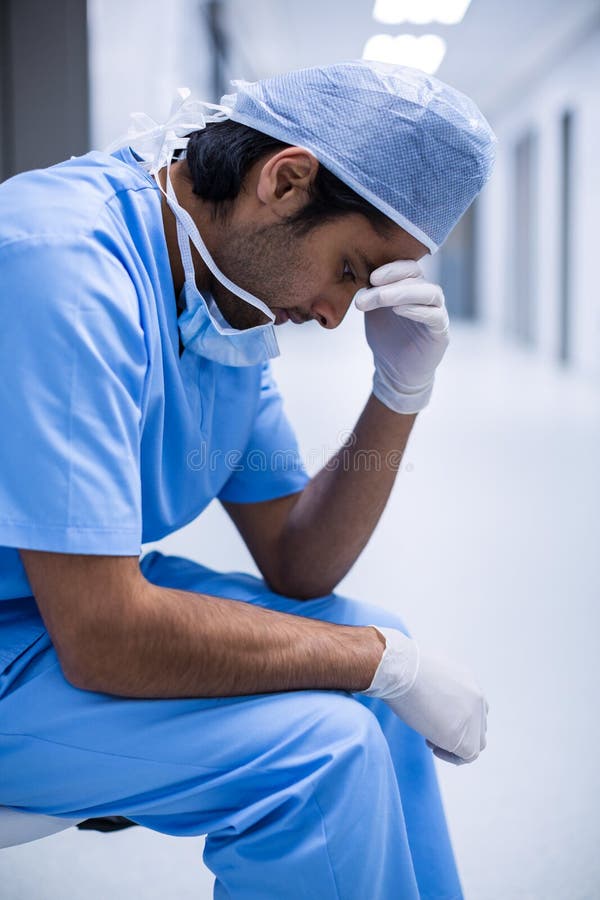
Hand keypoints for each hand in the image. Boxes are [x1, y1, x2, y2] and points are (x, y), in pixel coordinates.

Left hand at [354, 260, 448, 413]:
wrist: (395, 370)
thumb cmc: (386, 338)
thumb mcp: (373, 312)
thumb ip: (370, 293)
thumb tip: (356, 275)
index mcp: (411, 287)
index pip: (407, 267)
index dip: (391, 268)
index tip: (370, 277)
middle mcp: (426, 296)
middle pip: (417, 276)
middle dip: (392, 279)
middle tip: (370, 285)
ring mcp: (437, 312)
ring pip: (430, 293)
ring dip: (403, 292)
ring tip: (381, 298)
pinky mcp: (441, 331)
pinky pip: (435, 315)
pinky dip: (417, 310)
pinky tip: (398, 310)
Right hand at [360, 626, 487, 764]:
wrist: (399, 670)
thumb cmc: (401, 667)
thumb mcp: (424, 670)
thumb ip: (435, 685)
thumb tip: (426, 694)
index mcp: (467, 679)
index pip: (472, 705)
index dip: (454, 716)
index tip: (431, 715)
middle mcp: (476, 696)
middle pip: (477, 724)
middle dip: (455, 731)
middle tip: (429, 729)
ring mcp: (473, 717)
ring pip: (476, 742)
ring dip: (455, 745)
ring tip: (430, 739)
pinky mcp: (465, 736)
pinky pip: (468, 756)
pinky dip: (452, 756)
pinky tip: (432, 746)